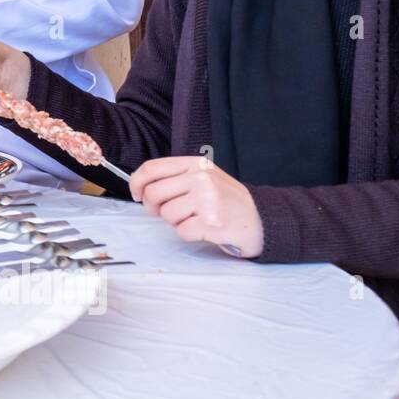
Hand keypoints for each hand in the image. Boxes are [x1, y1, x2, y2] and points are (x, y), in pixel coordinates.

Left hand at [129, 156, 263, 257]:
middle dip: (153, 207)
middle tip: (168, 212)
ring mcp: (208, 199)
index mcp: (196, 164)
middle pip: (153, 193)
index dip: (136, 183)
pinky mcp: (212, 222)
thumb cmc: (226, 200)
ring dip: (176, 222)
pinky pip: (182, 231)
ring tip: (195, 218)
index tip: (136, 194)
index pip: (152, 168)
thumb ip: (175, 178)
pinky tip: (204, 229)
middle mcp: (201, 178)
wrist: (262, 219)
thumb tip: (140, 187)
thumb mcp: (203, 178)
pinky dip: (189, 234)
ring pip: (167, 214)